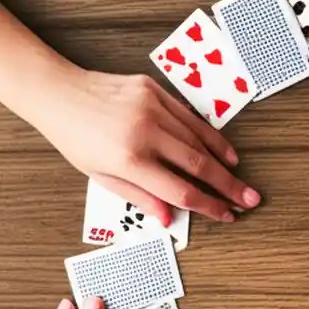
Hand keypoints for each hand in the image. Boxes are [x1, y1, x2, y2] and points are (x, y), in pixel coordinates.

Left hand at [32, 67, 261, 223]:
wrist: (58, 93)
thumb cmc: (75, 139)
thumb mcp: (101, 176)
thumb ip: (139, 197)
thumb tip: (171, 217)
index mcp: (129, 160)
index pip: (181, 191)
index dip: (209, 207)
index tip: (228, 215)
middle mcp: (145, 133)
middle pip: (199, 166)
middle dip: (229, 186)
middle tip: (250, 200)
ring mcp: (152, 108)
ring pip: (199, 140)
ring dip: (223, 162)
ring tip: (239, 178)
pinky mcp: (154, 90)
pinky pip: (190, 117)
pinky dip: (210, 136)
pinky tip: (223, 150)